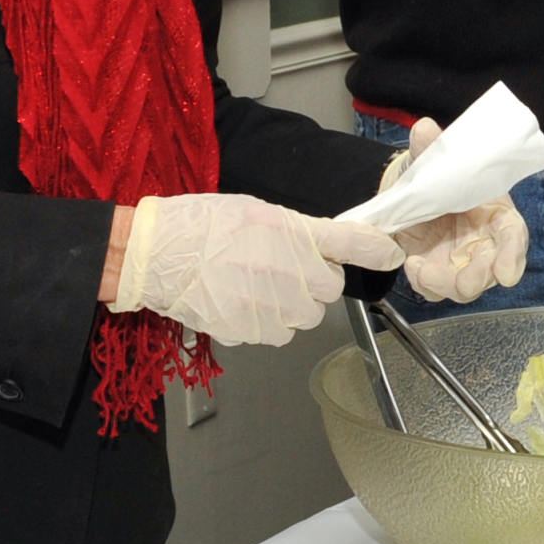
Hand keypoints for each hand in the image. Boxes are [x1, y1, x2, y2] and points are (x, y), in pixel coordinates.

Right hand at [111, 193, 402, 345]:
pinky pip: (276, 333)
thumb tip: (326, 246)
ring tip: (254, 284)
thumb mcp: (255, 211)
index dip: (376, 250)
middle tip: (281, 268)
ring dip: (289, 306)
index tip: (389, 254)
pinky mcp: (249, 330)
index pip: (349, 243)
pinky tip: (240, 301)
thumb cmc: (199, 225)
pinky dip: (265, 322)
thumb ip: (298, 230)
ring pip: (303, 317)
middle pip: (328, 290)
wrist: (155, 254)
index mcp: (289, 232)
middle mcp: (286, 270)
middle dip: (313, 282)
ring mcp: (268, 304)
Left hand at [377, 126, 529, 303]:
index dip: (512, 255)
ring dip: (445, 284)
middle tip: (462, 281)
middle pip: (492, 269)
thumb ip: (431, 147)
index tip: (505, 274)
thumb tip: (424, 129)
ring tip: (421, 270)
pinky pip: (436, 288)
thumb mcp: (432, 159)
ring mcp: (462, 260)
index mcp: (494, 211)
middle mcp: (484, 241)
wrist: (409, 193)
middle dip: (478, 278)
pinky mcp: (440, 272)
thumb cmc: (435, 176)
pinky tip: (413, 266)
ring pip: (465, 286)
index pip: (513, 236)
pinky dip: (424, 284)